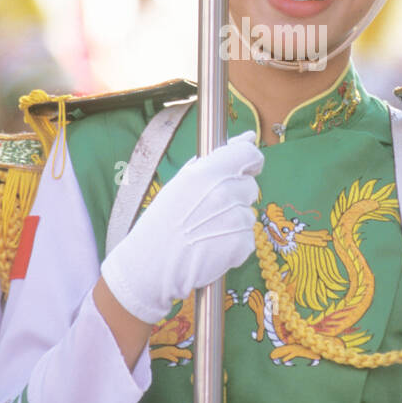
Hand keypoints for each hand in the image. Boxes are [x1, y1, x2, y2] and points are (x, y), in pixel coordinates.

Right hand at [101, 130, 263, 323]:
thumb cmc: (161, 222)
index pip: (249, 154)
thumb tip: (246, 138)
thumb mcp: (180, 183)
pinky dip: (234, 244)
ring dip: (234, 222)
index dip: (251, 161)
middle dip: (236, 196)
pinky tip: (212, 247)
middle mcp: (224, 192)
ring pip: (248, 215)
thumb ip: (216, 159)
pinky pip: (247, 239)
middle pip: (250, 187)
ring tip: (207, 232)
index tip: (246, 169)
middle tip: (210, 211)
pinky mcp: (241, 244)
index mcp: (207, 172)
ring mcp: (235, 219)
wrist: (151, 264)